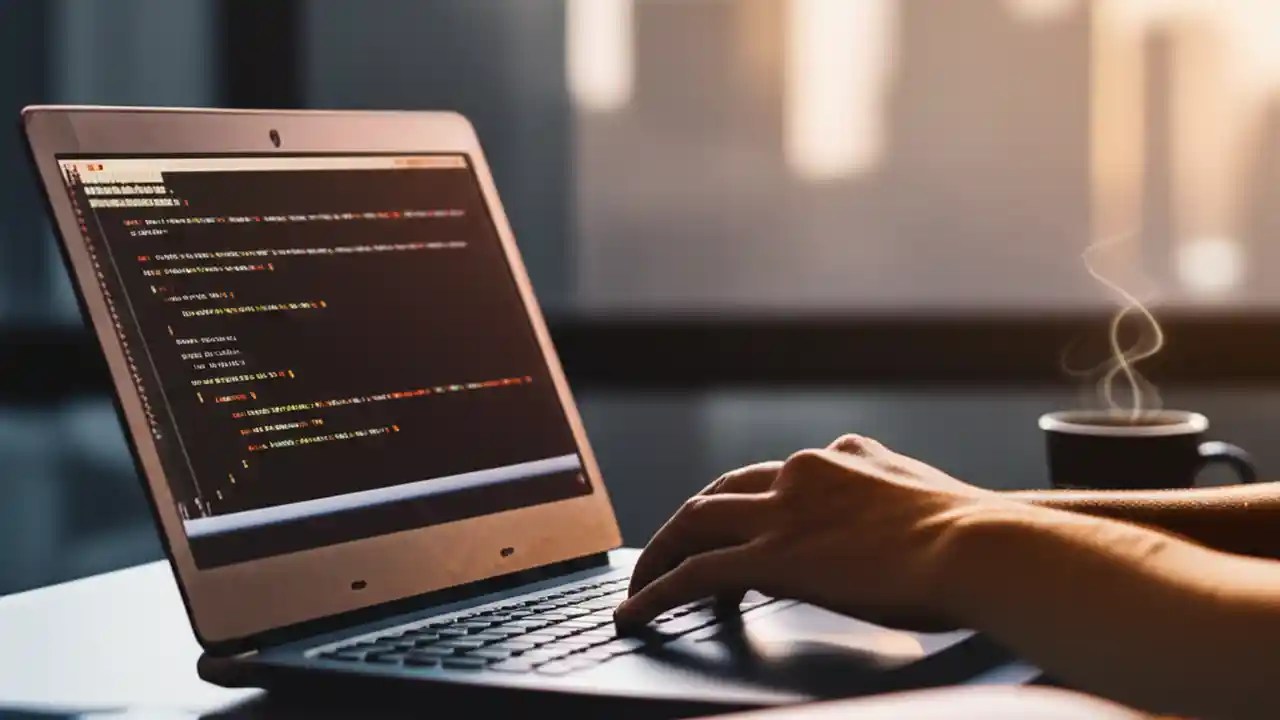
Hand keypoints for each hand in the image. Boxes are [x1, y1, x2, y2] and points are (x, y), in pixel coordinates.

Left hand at [615, 434, 1001, 630]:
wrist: (982, 546)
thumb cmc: (978, 537)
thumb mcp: (929, 498)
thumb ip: (893, 496)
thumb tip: (899, 516)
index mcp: (842, 457)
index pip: (774, 475)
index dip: (747, 503)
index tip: (737, 527)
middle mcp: (802, 472)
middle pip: (722, 490)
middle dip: (690, 521)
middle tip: (669, 552)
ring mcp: (783, 513)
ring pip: (694, 523)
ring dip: (659, 553)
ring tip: (638, 586)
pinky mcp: (771, 557)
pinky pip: (693, 573)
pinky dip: (655, 591)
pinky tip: (635, 613)